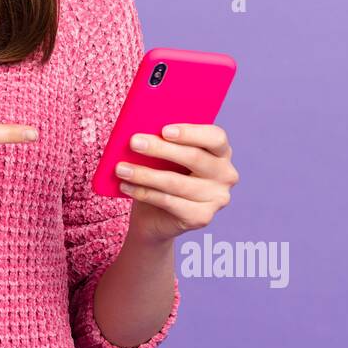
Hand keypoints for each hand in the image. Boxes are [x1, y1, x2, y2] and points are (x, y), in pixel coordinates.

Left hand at [115, 123, 239, 242]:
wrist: (156, 215)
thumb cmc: (162, 173)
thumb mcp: (164, 155)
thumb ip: (163, 140)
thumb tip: (143, 130)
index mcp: (221, 151)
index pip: (215, 137)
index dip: (191, 133)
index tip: (164, 130)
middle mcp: (225, 174)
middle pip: (194, 158)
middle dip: (161, 149)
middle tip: (134, 142)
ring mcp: (217, 198)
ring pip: (176, 182)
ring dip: (145, 174)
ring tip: (121, 168)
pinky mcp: (202, 217)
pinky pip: (169, 202)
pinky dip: (144, 193)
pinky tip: (126, 185)